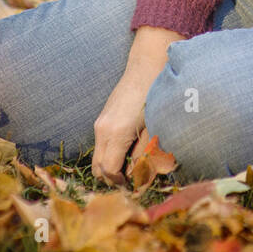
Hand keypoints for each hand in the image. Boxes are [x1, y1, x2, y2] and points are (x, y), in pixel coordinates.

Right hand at [92, 26, 183, 184]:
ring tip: (133, 165)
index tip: (135, 186)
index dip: (120, 183)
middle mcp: (102, 129)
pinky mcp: (102, 117)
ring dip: (111, 166)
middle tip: (133, 181)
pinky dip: (110, 153)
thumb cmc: (155, 96)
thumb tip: (139, 178)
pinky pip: (101, 144)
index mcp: (115, 134)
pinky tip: (129, 150)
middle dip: (112, 178)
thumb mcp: (154, 129)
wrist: (147, 65)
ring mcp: (99, 123)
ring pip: (98, 156)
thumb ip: (145, 155)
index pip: (108, 171)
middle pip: (97, 168)